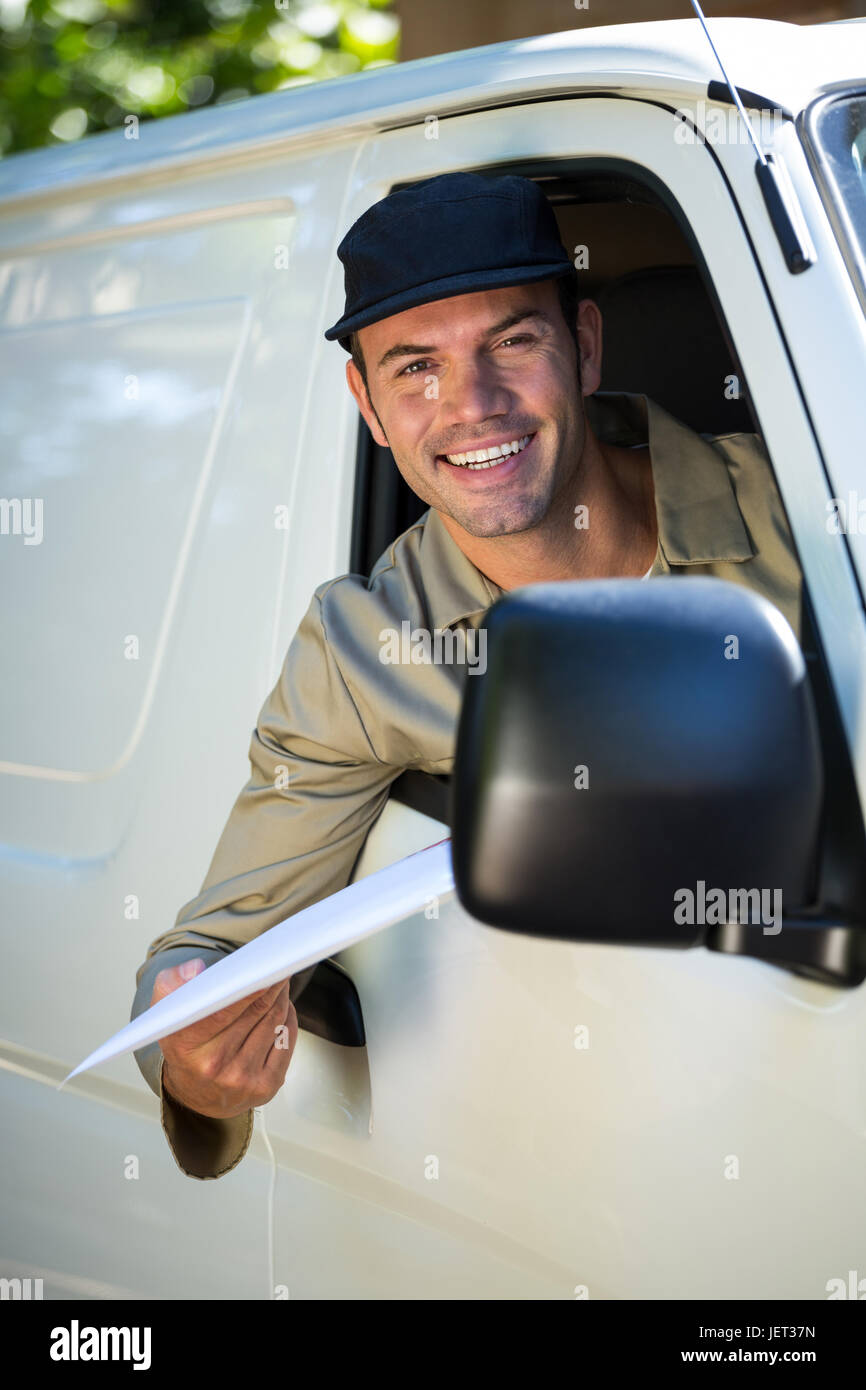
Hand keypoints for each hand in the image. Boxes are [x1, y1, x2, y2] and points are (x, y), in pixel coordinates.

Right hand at [150, 959, 297, 1118]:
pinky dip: (288, 1018)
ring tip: (280, 981)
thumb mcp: (166, 1014)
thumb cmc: (185, 1045)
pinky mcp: (266, 1087)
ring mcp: (242, 1079)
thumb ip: (171, 983)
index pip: (224, 1010)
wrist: (197, 1094)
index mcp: (186, 1046)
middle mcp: (214, 1066)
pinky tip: (282, 1007)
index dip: (251, 987)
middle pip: (257, 1011)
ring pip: (275, 1021)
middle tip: (280, 964)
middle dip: (272, 983)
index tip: (265, 966)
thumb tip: (196, 969)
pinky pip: (286, 1040)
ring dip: (282, 996)